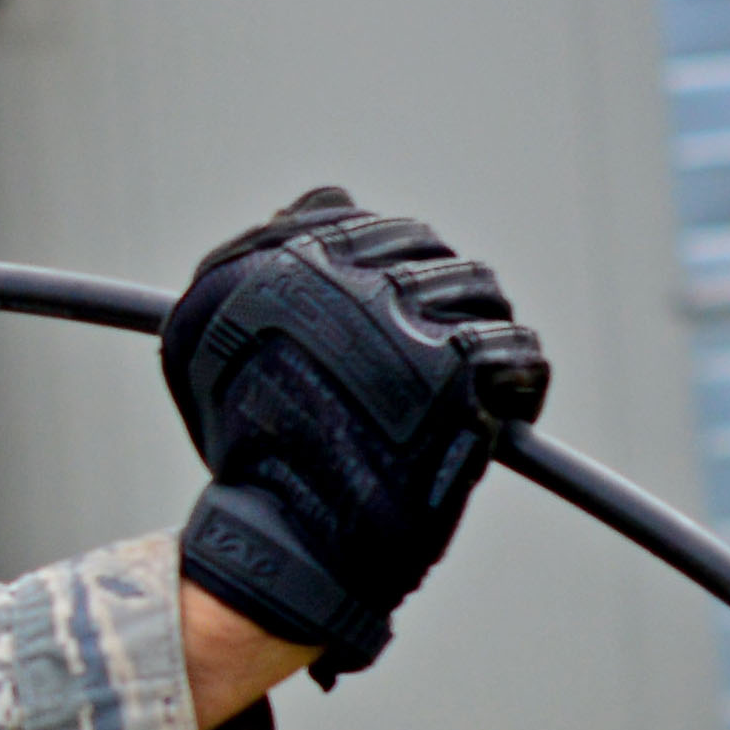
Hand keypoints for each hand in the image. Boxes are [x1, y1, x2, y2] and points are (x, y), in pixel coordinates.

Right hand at [157, 187, 549, 678]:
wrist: (285, 531)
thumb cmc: (247, 445)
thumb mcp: (210, 332)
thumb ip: (262, 251)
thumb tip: (332, 198)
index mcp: (293, 261)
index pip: (370, 226)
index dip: (389, 263)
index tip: (392, 305)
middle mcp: (350, 280)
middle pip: (431, 251)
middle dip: (434, 294)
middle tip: (428, 350)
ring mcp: (409, 322)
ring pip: (480, 290)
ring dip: (478, 327)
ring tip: (465, 375)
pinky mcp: (460, 372)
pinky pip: (519, 350)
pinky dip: (518, 379)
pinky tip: (502, 405)